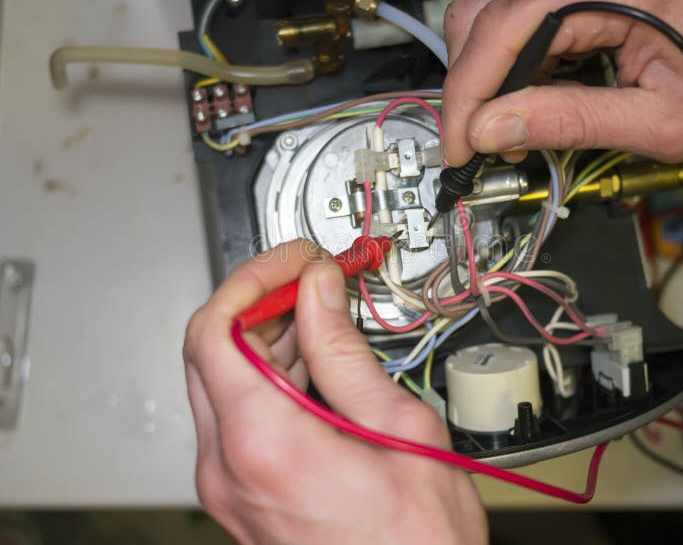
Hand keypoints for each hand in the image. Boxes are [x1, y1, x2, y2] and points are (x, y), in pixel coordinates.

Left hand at [183, 240, 487, 544]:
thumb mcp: (399, 430)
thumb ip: (346, 352)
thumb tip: (320, 292)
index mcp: (266, 443)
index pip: (216, 329)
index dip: (251, 279)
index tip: (293, 262)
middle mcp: (230, 467)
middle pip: (209, 349)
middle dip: (258, 302)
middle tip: (307, 281)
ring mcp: (230, 485)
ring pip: (221, 380)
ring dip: (265, 338)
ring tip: (321, 316)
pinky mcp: (242, 494)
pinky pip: (239, 415)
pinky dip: (268, 377)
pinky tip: (314, 363)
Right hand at [443, 0, 682, 165]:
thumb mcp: (659, 119)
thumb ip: (571, 122)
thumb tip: (494, 130)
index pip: (503, 29)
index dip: (468, 94)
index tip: (461, 145)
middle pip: (481, 12)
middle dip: (467, 85)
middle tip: (475, 142)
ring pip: (491, 12)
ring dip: (483, 74)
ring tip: (505, 126)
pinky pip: (519, 15)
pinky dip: (508, 62)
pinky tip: (526, 99)